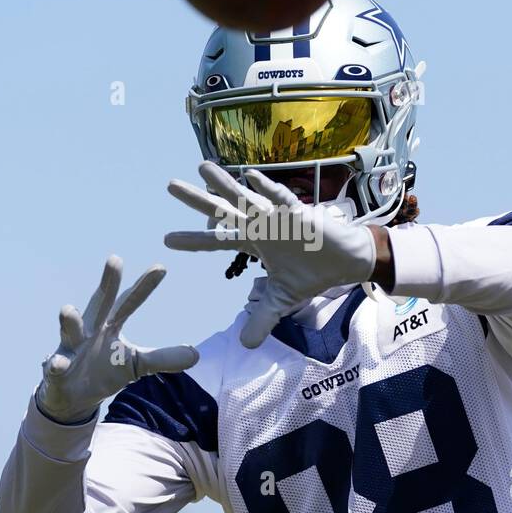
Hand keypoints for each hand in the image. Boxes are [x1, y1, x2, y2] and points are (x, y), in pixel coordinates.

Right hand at [36, 256, 198, 423]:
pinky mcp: (56, 371)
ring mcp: (71, 349)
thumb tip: (195, 354)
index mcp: (109, 325)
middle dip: (107, 283)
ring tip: (67, 309)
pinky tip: (58, 364)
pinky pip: (55, 367)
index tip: (161, 267)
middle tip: (115, 259)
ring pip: (70, 331)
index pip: (129, 302)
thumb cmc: (104, 370)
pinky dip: (55, 365)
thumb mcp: (136, 364)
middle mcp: (89, 330)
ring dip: (70, 321)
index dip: (144, 287)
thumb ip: (162, 358)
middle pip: (100, 303)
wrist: (71, 396)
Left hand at [164, 162, 376, 347]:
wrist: (345, 261)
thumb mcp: (282, 300)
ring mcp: (277, 217)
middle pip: (222, 212)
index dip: (194, 241)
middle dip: (197, 200)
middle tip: (169, 186)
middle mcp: (260, 226)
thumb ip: (262, 318)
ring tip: (200, 167)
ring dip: (223, 184)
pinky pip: (280, 199)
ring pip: (245, 198)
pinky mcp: (298, 214)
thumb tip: (246, 345)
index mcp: (254, 242)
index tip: (166, 240)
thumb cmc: (312, 272)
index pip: (217, 241)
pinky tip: (249, 176)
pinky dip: (266, 188)